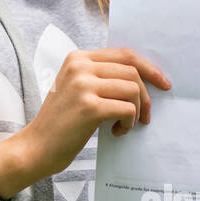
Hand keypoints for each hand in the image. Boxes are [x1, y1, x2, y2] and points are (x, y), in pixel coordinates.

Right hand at [13, 48, 171, 178]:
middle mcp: (79, 67)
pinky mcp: (89, 107)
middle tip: (145, 116)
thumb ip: (100, 76)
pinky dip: (128, 123)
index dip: (148, 68)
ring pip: (132, 90)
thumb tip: (141, 76)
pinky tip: (116, 132)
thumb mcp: (75, 88)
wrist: (37, 146)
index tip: (162, 82)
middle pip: (132, 71)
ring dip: (137, 111)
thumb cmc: (60, 121)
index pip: (124, 54)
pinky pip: (127, 109)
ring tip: (124, 124)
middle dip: (145, 95)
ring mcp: (83, 85)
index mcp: (77, 58)